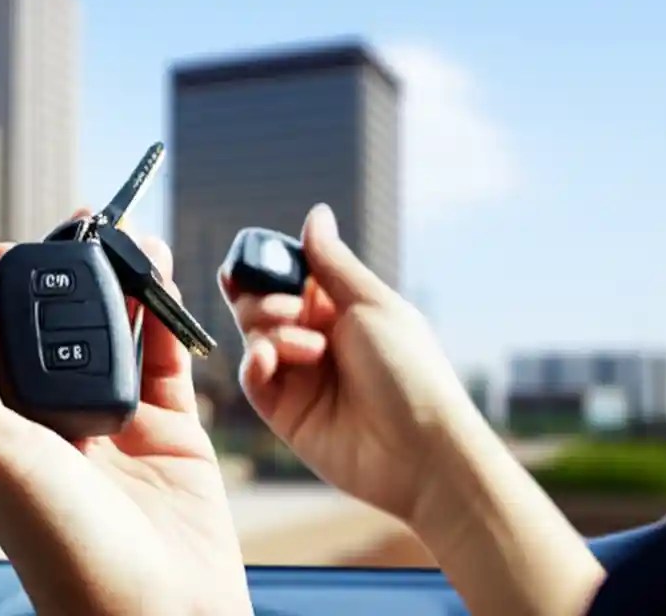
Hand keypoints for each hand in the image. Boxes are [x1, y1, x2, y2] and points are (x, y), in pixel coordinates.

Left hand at [0, 225, 250, 615]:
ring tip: (132, 240)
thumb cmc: (66, 551)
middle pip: (54, 330)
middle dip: (67, 276)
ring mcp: (112, 427)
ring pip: (113, 336)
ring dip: (121, 285)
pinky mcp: (169, 435)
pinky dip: (167, 317)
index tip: (17, 245)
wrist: (161, 615)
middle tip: (85, 226)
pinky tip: (165, 279)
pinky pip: (166, 361)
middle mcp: (50, 425)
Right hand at [223, 203, 602, 615]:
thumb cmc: (410, 372)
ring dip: (270, 331)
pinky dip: (256, 363)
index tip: (244, 262)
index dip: (264, 268)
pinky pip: (253, 378)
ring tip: (306, 346)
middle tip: (287, 309)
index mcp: (340, 310)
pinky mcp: (285, 413)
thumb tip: (316, 214)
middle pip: (261, 306)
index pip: (288, 279)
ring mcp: (299, 377)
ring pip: (254, 338)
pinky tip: (272, 360)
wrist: (421, 451)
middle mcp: (316, 340)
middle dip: (262, 299)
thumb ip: (330, 263)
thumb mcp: (371, 305)